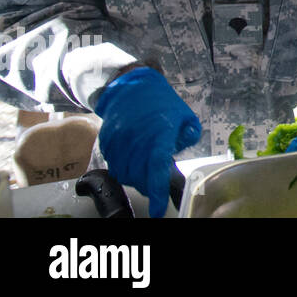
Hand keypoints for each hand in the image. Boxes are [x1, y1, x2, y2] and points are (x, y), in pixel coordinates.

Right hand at [93, 67, 200, 218]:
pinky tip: (134, 161)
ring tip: (146, 171)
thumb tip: (183, 148)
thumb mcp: (185, 115)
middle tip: (157, 185)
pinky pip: (114, 166)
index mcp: (159, 135)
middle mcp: (136, 141)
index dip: (157, 193)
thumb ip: (189, 135)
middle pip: (140, 177)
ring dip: (136, 179)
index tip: (158, 210)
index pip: (156, 170)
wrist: (130, 87)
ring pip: (125, 175)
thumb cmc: (161, 101)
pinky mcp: (106, 143)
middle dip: (149, 186)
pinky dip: (124, 170)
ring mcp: (118, 143)